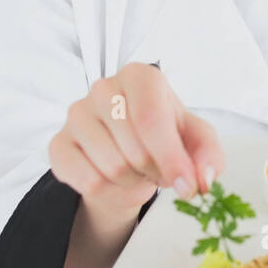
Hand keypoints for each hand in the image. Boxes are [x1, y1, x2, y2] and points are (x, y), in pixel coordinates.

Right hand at [49, 62, 224, 209]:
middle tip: (160, 170)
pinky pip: (88, 181)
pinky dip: (110, 191)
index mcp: (140, 77)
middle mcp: (103, 88)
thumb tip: (203, 179)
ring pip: (111, 168)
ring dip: (133, 181)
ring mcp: (76, 115)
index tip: (186, 183)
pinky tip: (115, 179)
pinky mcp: (58, 144)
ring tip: (138, 170)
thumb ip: (209, 156)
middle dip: (155, 171)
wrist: (127, 151)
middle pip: (134, 149)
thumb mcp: (196, 140)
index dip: (171, 157)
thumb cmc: (163, 137)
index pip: (151, 118)